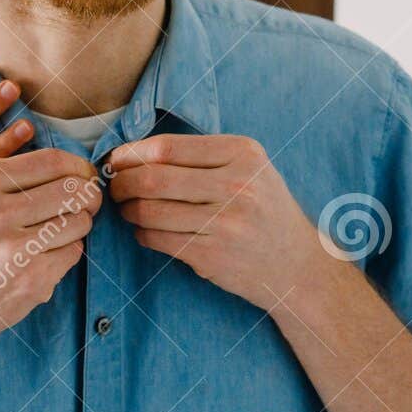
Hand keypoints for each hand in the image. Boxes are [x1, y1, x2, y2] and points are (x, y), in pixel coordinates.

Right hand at [0, 146, 98, 360]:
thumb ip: (12, 180)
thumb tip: (74, 169)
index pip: (52, 160)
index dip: (79, 168)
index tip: (85, 177)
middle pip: (73, 189)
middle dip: (89, 197)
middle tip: (86, 206)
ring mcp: (15, 247)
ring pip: (79, 221)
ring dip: (78, 227)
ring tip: (56, 236)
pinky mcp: (32, 278)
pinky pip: (74, 252)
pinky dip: (66, 254)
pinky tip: (43, 260)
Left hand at [106, 134, 344, 312]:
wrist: (297, 264)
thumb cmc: (263, 209)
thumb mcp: (248, 168)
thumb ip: (200, 156)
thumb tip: (132, 153)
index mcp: (243, 153)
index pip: (167, 147)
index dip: (130, 154)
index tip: (115, 161)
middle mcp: (236, 185)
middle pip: (152, 178)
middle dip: (122, 183)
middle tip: (114, 187)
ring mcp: (226, 223)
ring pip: (150, 211)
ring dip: (128, 210)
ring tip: (127, 209)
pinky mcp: (213, 255)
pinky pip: (158, 239)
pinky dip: (142, 233)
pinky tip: (144, 231)